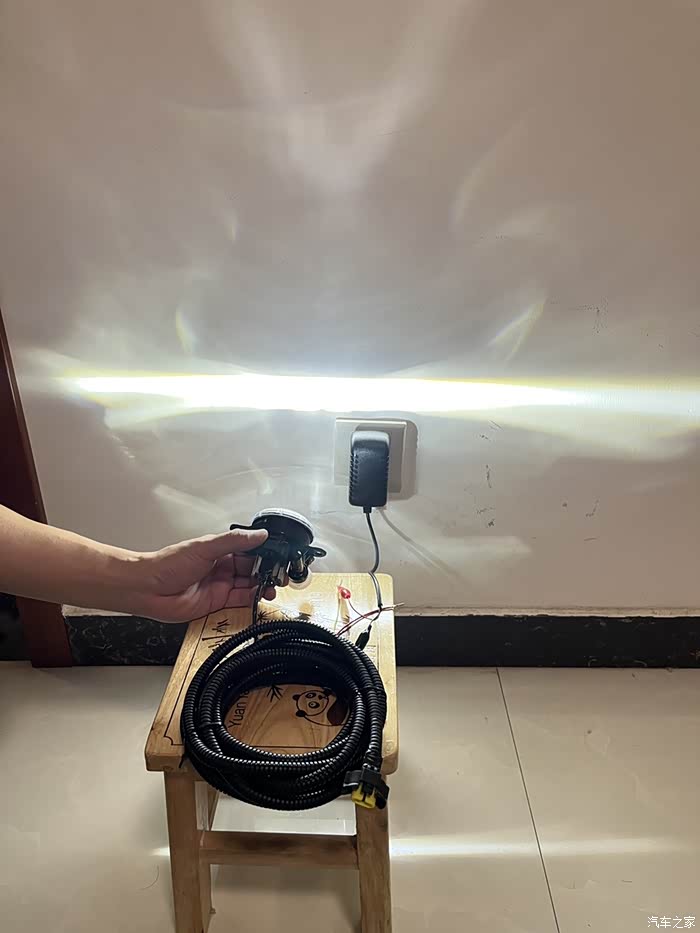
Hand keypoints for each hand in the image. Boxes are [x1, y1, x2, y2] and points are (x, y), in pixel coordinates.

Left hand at [131, 528, 275, 622]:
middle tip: (280, 574)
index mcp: (219, 550)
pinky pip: (240, 601)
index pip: (249, 549)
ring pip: (249, 586)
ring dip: (263, 586)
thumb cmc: (167, 565)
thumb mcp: (205, 547)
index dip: (265, 552)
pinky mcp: (217, 603)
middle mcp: (221, 567)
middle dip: (268, 571)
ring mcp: (220, 585)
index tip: (279, 555)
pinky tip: (260, 597)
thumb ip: (234, 541)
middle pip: (252, 569)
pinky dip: (253, 600)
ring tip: (274, 587)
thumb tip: (258, 535)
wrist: (148, 590)